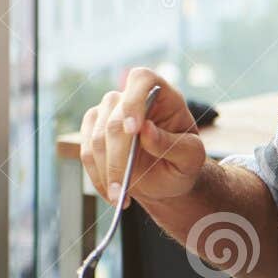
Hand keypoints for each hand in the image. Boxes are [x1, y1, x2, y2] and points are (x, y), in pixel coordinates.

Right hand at [79, 67, 205, 205]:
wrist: (165, 177)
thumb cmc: (182, 162)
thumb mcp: (191, 158)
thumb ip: (173, 144)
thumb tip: (146, 131)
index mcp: (161, 95)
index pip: (141, 80)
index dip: (134, 100)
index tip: (133, 130)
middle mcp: (131, 97)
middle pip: (115, 119)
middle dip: (118, 158)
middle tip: (124, 188)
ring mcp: (108, 112)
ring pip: (97, 138)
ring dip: (106, 172)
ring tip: (120, 197)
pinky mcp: (92, 129)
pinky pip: (86, 151)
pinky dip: (97, 176)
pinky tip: (110, 193)